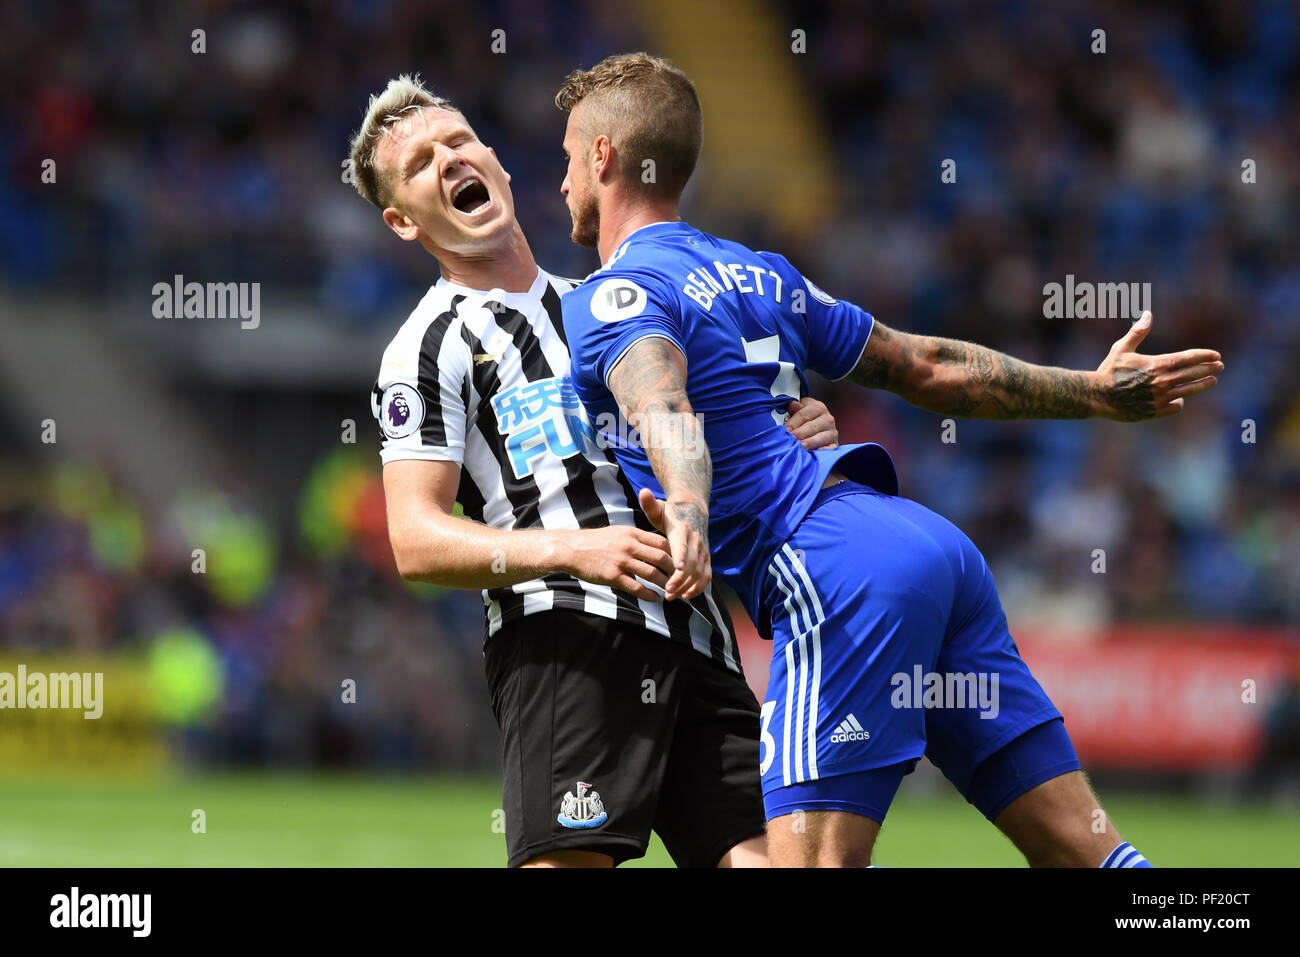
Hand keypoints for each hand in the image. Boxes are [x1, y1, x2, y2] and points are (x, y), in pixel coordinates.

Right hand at [559, 525, 675, 601]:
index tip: (680, 563)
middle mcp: (629, 546)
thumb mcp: (618, 532)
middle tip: (681, 579)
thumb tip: (655, 546)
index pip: (661, 542)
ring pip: (652, 574)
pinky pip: (636, 587)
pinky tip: (656, 598)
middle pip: (661, 558)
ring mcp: (621, 561)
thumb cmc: (596, 541)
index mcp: (632, 533)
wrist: (572, 549)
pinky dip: (649, 595)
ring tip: (672, 591)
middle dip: (674, 570)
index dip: (674, 553)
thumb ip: (636, 538)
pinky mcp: (613, 576)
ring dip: (665, 584)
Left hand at [638, 487, 711, 600]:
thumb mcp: (658, 508)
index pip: (683, 544)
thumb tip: (643, 492)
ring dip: (688, 586)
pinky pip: (707, 576)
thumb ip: (649, 504)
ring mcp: (704, 550)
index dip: (681, 555)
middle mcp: (696, 540)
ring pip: (700, 572)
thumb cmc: (669, 513)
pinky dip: (698, 588)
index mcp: (683, 529)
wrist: (693, 510)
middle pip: (692, 562)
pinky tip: (686, 596)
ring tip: (672, 596)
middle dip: (681, 578)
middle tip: (667, 590)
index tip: (676, 568)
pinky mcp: (707, 558)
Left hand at [786, 397, 837, 449]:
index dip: (794, 422)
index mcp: (818, 408)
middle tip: (792, 438)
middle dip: (801, 433)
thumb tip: (791, 404)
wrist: (821, 429)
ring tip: (801, 446)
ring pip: (821, 437)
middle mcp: (827, 419)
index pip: (804, 414)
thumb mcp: (801, 410)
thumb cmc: (808, 419)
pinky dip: (824, 450)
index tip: (787, 429)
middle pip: (812, 426)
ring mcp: (832, 432)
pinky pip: (831, 448)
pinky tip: (816, 452)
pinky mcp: (834, 444)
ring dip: (811, 442)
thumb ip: (795, 408)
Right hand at [1094, 311, 1222, 420]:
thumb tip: (1148, 314)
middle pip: (1194, 374)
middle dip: (1210, 369)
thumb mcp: (1121, 348)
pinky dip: (1179, 402)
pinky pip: (1176, 406)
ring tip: (1211, 381)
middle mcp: (1162, 381)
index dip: (1205, 356)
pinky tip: (1181, 398)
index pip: (1189, 358)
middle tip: (1219, 366)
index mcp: (1157, 364)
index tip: (1216, 355)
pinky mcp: (1155, 411)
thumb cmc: (1108, 371)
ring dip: (1203, 385)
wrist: (1096, 396)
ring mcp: (1160, 397)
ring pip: (1190, 391)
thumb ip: (1138, 332)